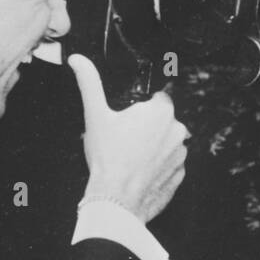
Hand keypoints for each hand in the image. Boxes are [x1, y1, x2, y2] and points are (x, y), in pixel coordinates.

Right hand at [68, 54, 187, 223]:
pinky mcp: (179, 176)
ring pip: (165, 144)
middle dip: (146, 129)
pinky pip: (168, 166)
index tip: (126, 122)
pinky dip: (156, 168)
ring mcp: (181, 156)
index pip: (157, 100)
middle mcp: (178, 131)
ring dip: (152, 148)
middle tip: (124, 142)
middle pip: (161, 122)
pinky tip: (139, 173)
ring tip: (129, 159)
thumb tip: (78, 60)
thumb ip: (89, 83)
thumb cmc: (108, 158)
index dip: (139, 110)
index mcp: (162, 112)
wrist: (117, 199)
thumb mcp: (95, 115)